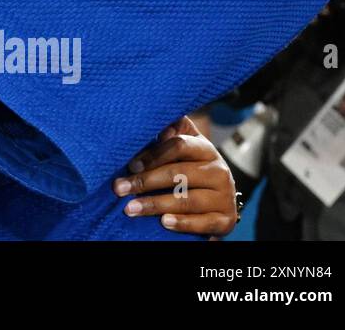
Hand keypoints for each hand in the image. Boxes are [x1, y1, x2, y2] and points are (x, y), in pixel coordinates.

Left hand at [113, 116, 238, 235]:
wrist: (220, 199)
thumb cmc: (190, 168)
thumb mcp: (184, 148)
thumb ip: (168, 134)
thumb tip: (143, 121)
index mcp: (205, 150)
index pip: (179, 146)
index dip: (153, 155)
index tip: (130, 165)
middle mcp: (218, 171)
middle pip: (179, 174)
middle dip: (145, 181)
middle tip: (119, 189)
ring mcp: (224, 197)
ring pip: (187, 200)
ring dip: (155, 204)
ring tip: (130, 208)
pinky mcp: (226, 220)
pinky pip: (203, 222)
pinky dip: (183, 223)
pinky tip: (164, 222)